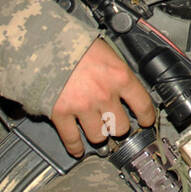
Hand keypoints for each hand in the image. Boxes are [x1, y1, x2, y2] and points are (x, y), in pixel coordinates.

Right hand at [51, 38, 155, 155]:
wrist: (44, 42)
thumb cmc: (74, 42)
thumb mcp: (106, 51)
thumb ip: (116, 72)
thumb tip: (124, 85)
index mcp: (119, 76)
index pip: (142, 104)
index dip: (146, 117)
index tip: (145, 121)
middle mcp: (104, 94)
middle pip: (121, 126)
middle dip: (118, 126)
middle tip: (114, 123)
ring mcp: (83, 106)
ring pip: (99, 136)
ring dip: (98, 134)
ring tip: (96, 131)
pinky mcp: (61, 113)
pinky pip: (71, 138)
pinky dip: (75, 147)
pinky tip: (78, 149)